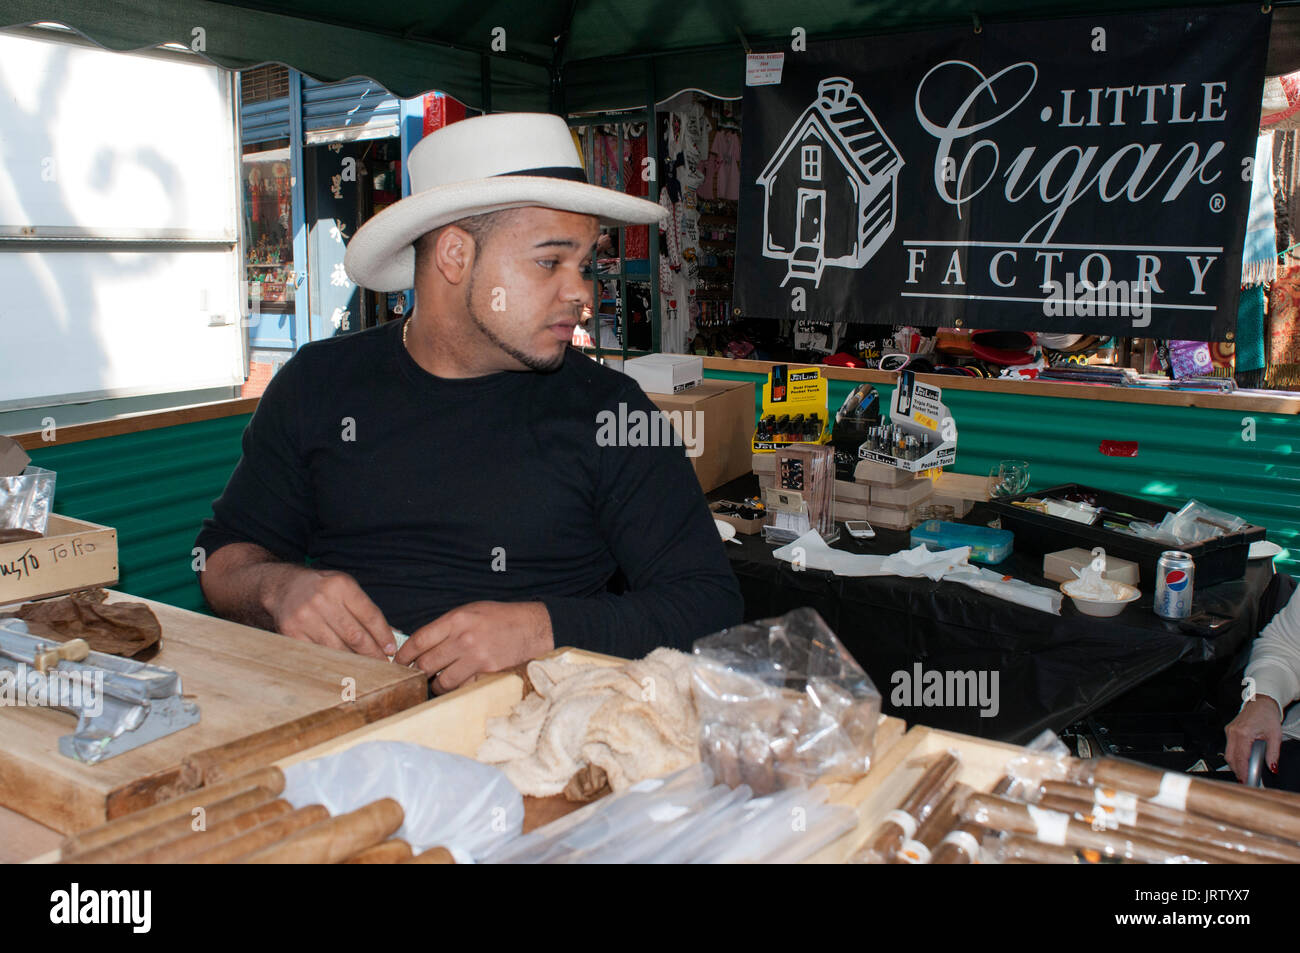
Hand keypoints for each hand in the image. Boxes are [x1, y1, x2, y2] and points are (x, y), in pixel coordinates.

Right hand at [263, 566, 393, 658]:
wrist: (284, 587)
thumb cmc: (322, 590)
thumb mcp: (346, 589)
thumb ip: (367, 610)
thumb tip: (391, 635)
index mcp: (341, 586)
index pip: (370, 616)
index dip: (383, 636)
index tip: (391, 650)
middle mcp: (322, 600)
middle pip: (355, 635)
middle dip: (372, 654)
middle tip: (383, 665)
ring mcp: (305, 617)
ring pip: (338, 648)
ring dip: (355, 662)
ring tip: (367, 670)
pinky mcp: (292, 633)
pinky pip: (318, 653)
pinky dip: (333, 663)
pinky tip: (344, 668)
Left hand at [393, 601, 553, 693]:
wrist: (533, 628)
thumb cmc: (500, 618)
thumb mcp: (471, 611)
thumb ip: (446, 627)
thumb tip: (421, 645)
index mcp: (457, 620)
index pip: (419, 640)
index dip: (404, 655)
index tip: (399, 662)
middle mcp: (464, 639)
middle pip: (426, 664)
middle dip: (418, 672)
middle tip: (416, 675)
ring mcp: (476, 659)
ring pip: (441, 681)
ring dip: (436, 684)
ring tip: (438, 681)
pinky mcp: (488, 674)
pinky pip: (462, 688)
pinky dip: (457, 688)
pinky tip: (460, 682)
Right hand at [1225, 696, 1282, 781]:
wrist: (1261, 702)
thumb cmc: (1267, 715)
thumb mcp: (1275, 736)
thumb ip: (1273, 754)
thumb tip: (1272, 768)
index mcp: (1243, 732)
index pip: (1240, 757)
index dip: (1243, 771)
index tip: (1247, 781)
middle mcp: (1233, 732)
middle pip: (1230, 758)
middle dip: (1237, 771)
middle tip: (1246, 780)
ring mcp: (1229, 731)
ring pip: (1227, 754)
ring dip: (1235, 765)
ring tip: (1245, 773)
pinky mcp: (1229, 731)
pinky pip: (1228, 748)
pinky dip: (1234, 757)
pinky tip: (1242, 762)